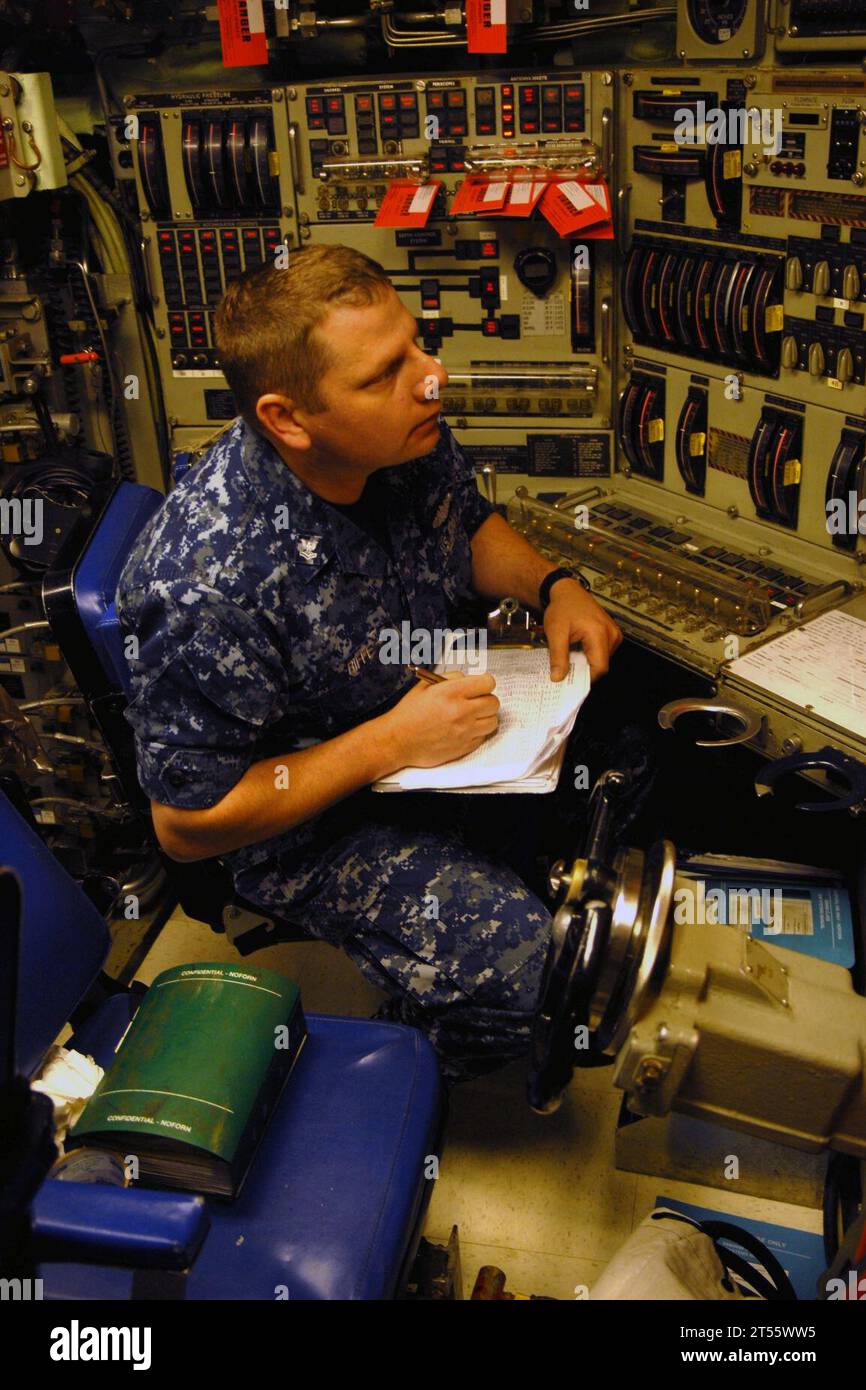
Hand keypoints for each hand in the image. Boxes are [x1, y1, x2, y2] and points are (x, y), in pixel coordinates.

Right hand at [382, 670, 499, 767]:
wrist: (398, 740)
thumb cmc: (409, 714)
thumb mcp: (425, 686)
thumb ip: (451, 678)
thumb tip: (468, 679)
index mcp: (451, 692)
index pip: (488, 683)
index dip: (484, 683)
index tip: (480, 686)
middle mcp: (461, 711)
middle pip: (494, 702)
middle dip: (486, 699)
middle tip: (476, 701)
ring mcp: (465, 731)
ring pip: (493, 721)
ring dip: (485, 717)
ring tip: (472, 716)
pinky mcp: (464, 747)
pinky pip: (483, 736)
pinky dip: (478, 732)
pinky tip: (465, 729)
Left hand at [543, 577, 622, 682]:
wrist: (567, 592)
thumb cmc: (563, 607)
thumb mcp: (555, 633)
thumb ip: (558, 657)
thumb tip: (558, 677)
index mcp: (599, 633)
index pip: (599, 668)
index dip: (585, 677)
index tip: (571, 680)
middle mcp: (611, 634)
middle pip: (601, 665)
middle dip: (583, 668)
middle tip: (566, 664)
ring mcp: (613, 633)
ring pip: (602, 660)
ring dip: (586, 661)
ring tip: (572, 650)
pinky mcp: (611, 634)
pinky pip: (603, 652)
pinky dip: (590, 654)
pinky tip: (578, 646)